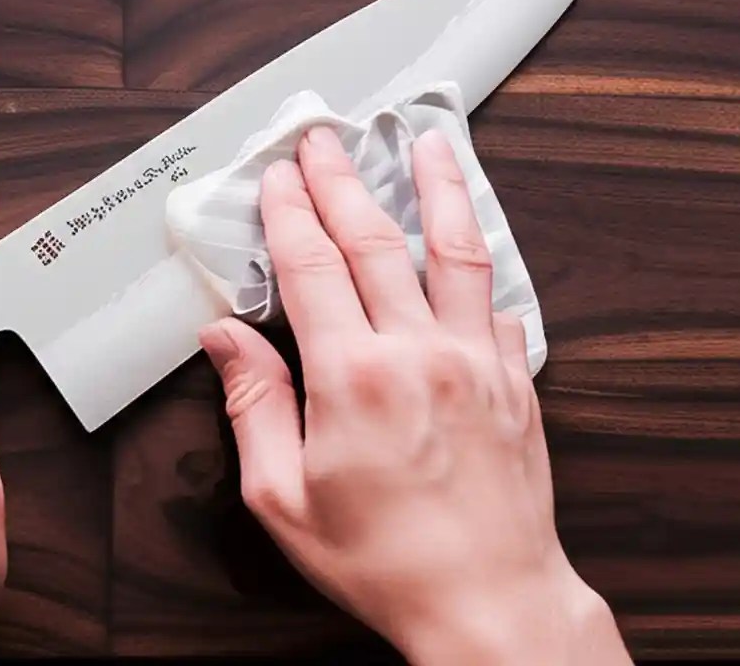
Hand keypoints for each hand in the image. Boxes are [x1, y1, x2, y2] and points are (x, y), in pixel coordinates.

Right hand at [200, 128, 630, 664]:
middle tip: (324, 139)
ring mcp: (475, 361)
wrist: (487, 600)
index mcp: (352, 377)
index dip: (289, 212)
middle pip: (374, 240)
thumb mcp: (283, 496)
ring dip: (435, 187)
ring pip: (453, 250)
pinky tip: (474, 238)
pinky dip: (483, 259)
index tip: (278, 176)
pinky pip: (499, 300)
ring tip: (425, 141)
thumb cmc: (383, 560)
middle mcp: (418, 352)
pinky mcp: (514, 382)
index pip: (311, 267)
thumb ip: (252, 405)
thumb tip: (225, 339)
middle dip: (342, 181)